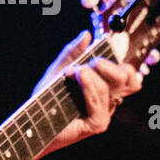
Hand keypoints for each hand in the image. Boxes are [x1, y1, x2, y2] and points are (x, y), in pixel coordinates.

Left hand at [31, 0, 159, 158]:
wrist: (27, 125)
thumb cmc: (42, 102)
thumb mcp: (57, 70)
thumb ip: (72, 53)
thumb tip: (87, 34)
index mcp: (103, 88)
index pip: (128, 72)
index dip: (132, 56)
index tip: (122, 39)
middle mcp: (107, 101)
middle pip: (130, 79)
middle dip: (115, 64)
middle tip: (95, 59)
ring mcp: (104, 113)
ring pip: (115, 86)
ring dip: (95, 73)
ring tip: (76, 70)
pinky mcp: (96, 124)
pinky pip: (101, 100)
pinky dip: (89, 85)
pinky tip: (76, 77)